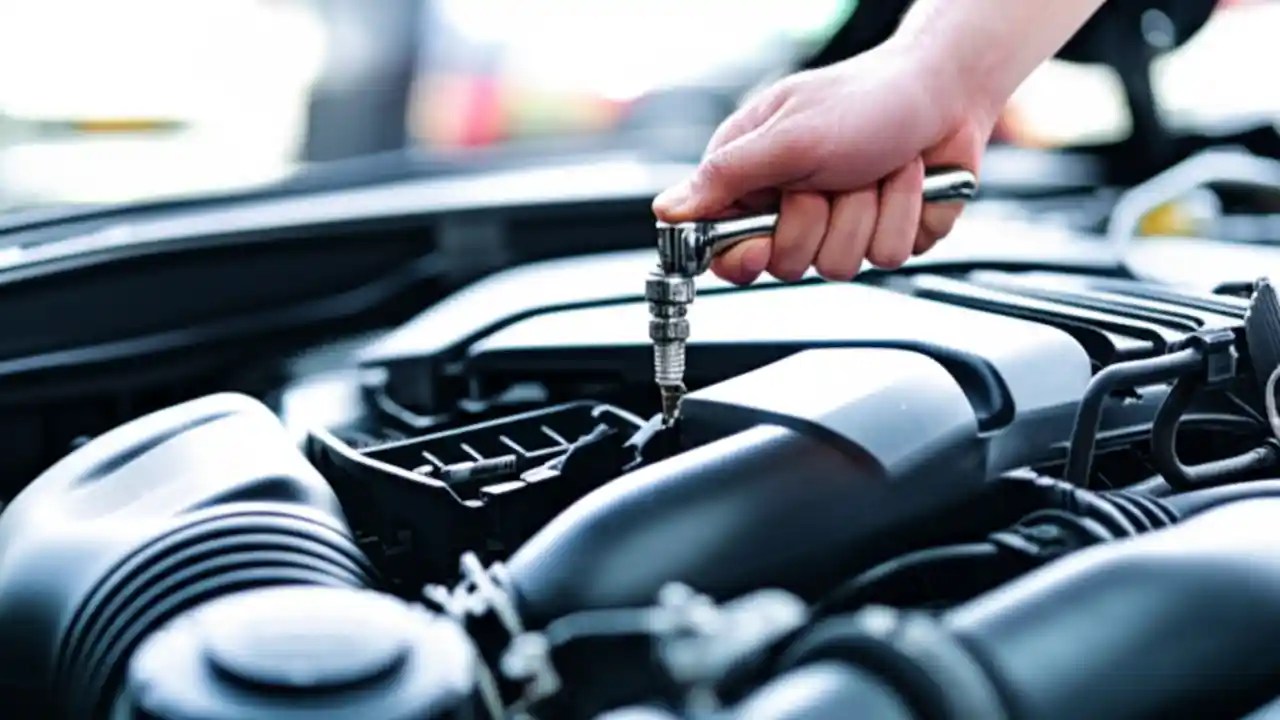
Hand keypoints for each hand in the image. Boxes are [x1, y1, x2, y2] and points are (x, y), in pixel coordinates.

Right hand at [652, 42, 995, 285]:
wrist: (945, 91)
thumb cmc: (866, 98)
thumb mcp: (786, 137)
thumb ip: (724, 177)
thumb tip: (666, 211)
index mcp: (755, 177)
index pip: (722, 246)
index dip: (741, 256)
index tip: (759, 246)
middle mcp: (793, 207)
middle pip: (788, 263)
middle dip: (818, 220)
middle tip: (832, 176)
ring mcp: (841, 226)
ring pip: (841, 264)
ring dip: (868, 211)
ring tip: (875, 168)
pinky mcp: (884, 236)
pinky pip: (889, 255)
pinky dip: (905, 213)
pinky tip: (904, 180)